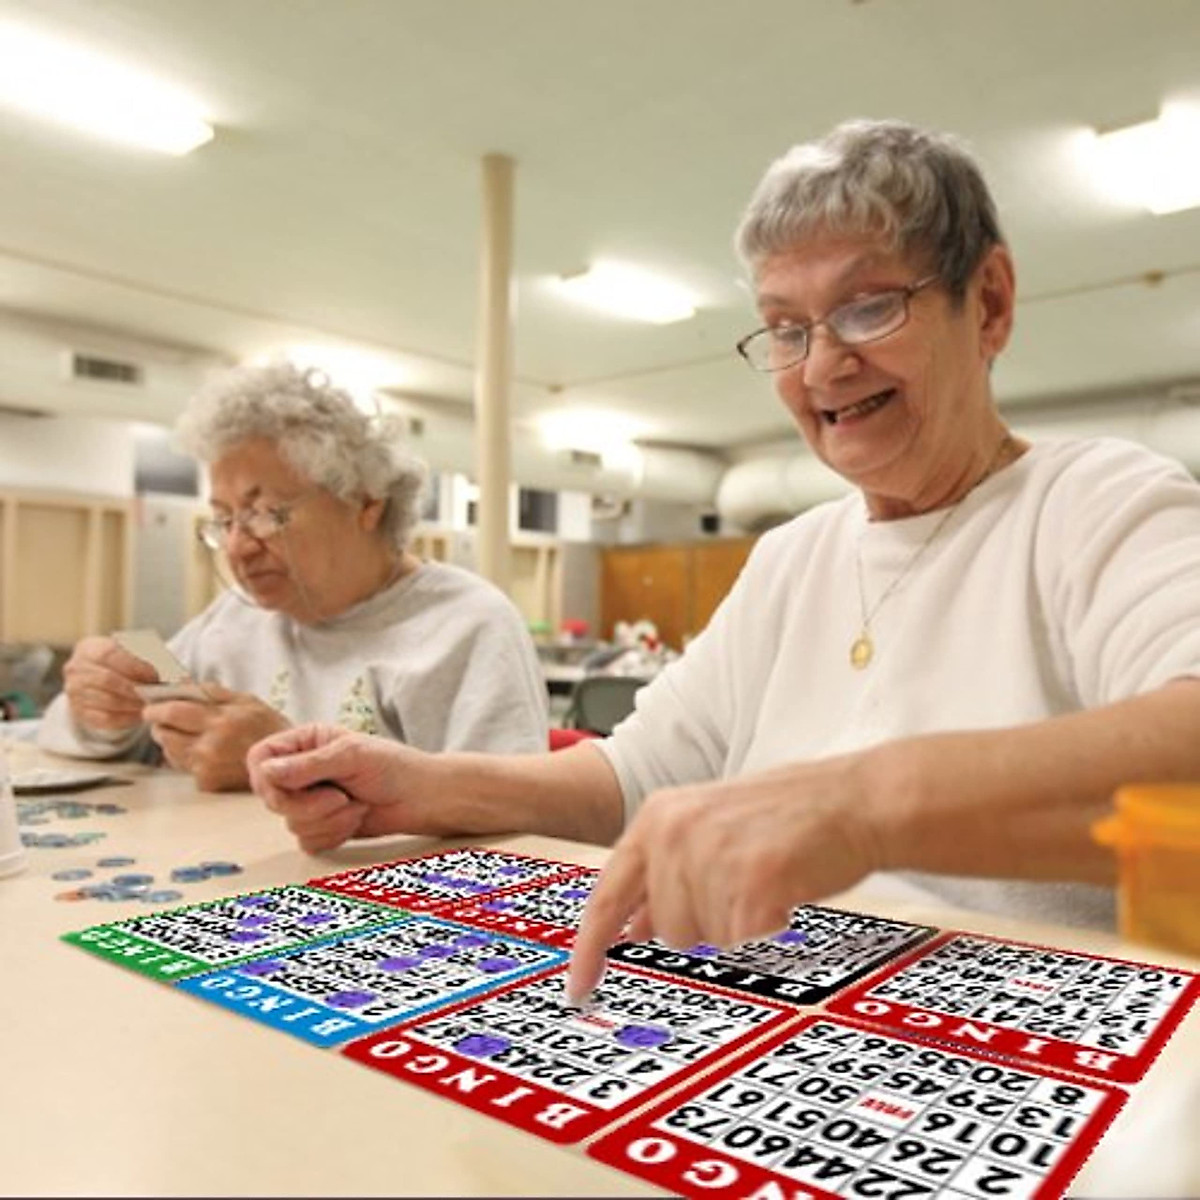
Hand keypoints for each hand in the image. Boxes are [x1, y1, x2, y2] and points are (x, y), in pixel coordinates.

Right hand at [62, 636, 159, 733]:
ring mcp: (74, 692)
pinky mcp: (80, 712)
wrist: (98, 677)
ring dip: (133, 704)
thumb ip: (145, 656)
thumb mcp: (129, 651)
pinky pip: (105, 719)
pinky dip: (127, 717)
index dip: (134, 665)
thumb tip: (170, 671)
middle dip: (135, 687)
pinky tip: (141, 714)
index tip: (155, 675)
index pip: (109, 654)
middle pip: (107, 680)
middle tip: (156, 693)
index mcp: (88, 648)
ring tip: (152, 704)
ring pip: (107, 701)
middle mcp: (75, 670)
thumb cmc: (121, 661)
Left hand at [145, 685, 288, 791]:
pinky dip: (182, 756)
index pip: (173, 711)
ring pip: (168, 750)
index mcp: (221, 720)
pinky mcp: (206, 782)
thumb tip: (181, 682)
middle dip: (159, 724)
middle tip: (163, 718)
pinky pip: (181, 766)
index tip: (150, 705)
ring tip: (185, 733)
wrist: (285, 763)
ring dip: (169, 740)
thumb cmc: (268, 728)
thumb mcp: (246, 701)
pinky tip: (199, 750)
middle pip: (164, 732)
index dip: (156, 707)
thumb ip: (212, 692)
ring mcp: (206, 766)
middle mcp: (210, 745)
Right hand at [247, 724, 456, 852]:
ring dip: (328, 820)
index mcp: (305, 743)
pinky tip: (355, 820)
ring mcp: (310, 801)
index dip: (267, 778)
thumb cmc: (393, 766)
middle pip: (272, 798)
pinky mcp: (321, 826)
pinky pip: (308, 841)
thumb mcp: (351, 755)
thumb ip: (308, 764)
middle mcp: (302, 772)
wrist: (421, 798)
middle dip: (308, 805)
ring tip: (356, 805)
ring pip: (291, 824)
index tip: (287, 788)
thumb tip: (268, 771)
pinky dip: (333, 834)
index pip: (261, 759)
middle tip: (340, 797)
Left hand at [566, 753, 883, 1004]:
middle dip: (705, 927)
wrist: (856, 801)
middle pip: (668, 931)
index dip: (591, 948)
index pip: (609, 895)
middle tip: (745, 888)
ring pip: (705, 941)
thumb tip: (631, 929)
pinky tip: (783, 896)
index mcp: (660, 816)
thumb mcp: (711, 830)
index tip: (578, 987)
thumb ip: (666, 875)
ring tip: (766, 884)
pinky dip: (765, 933)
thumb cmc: (790, 819)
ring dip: (737, 927)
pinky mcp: (749, 879)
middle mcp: (676, 831)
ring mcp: (711, 853)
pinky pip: (741, 943)